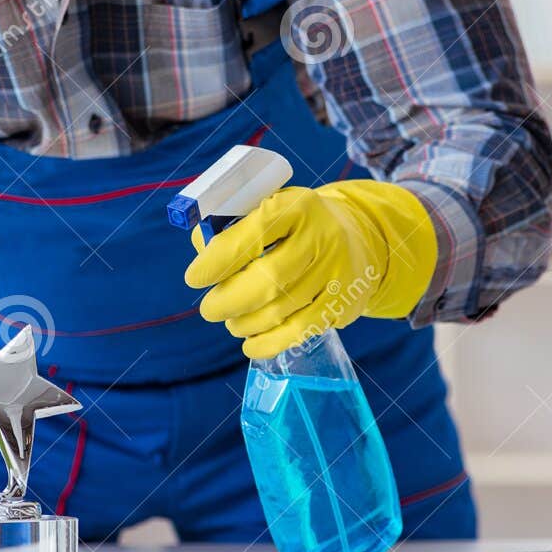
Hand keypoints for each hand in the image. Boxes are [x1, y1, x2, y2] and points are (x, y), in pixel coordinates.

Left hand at [182, 179, 437, 358]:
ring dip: (246, 322)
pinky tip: (250, 344)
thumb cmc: (295, 226)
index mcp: (298, 206)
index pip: (255, 232)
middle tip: (209, 309)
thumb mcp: (269, 209)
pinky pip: (301, 330)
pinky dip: (269, 342)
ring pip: (283, 309)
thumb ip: (231, 226)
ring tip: (231, 322)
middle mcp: (323, 237)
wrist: (356, 238)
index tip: (195, 278)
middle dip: (230, 300)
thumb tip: (201, 252)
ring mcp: (337, 272)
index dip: (220, 259)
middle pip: (270, 278)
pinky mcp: (344, 302)